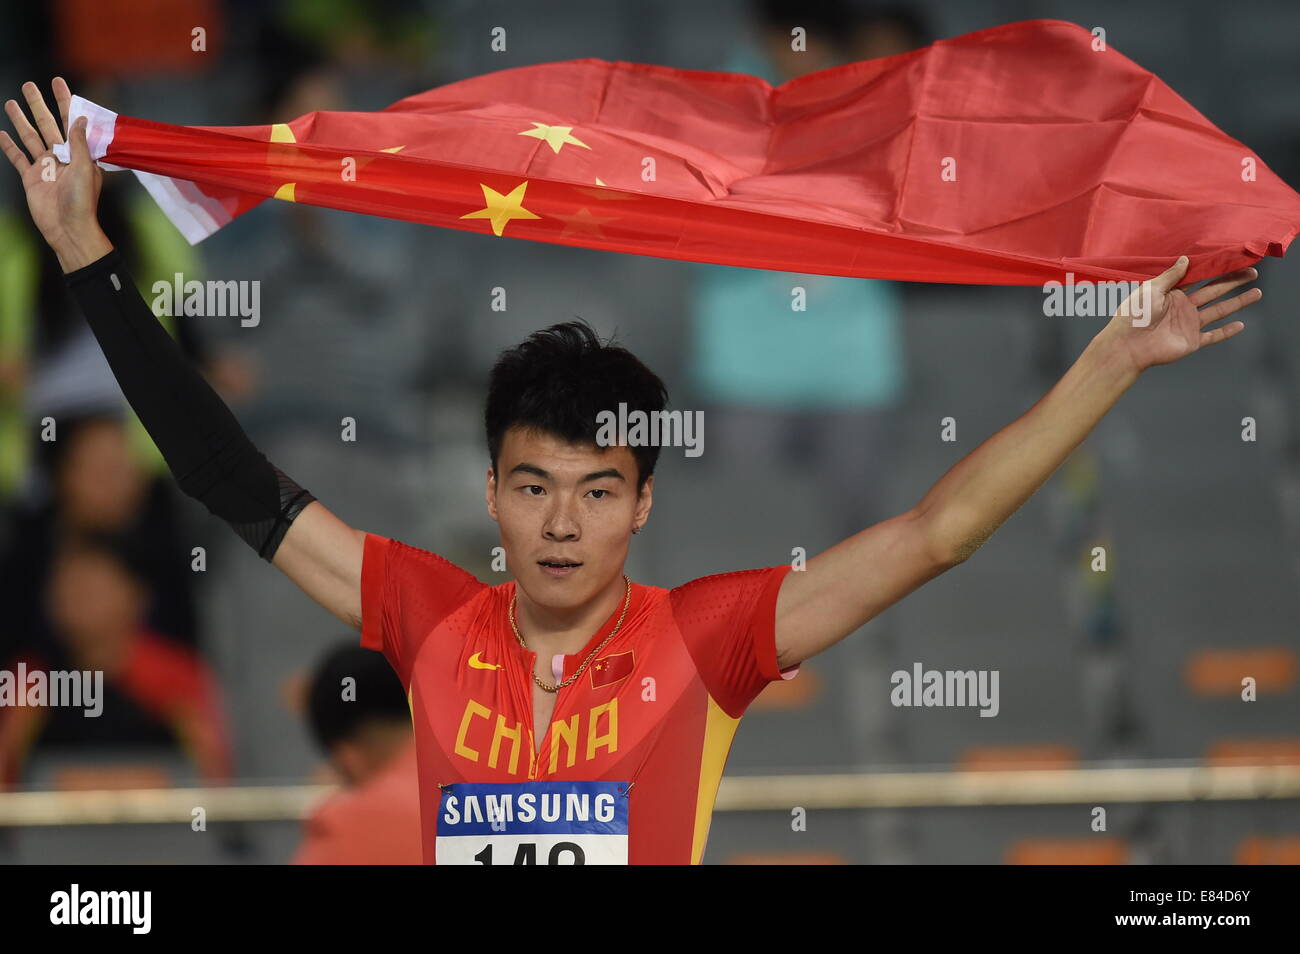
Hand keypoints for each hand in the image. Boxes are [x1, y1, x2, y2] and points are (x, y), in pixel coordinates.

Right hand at [1, 77, 110, 270]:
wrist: (67, 228)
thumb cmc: (82, 201)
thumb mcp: (84, 167)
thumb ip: (80, 143)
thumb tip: (80, 118)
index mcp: (79, 154)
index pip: (70, 121)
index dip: (65, 101)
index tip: (58, 82)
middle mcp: (62, 157)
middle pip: (47, 124)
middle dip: (38, 105)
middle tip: (28, 85)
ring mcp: (45, 166)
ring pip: (30, 137)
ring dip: (21, 120)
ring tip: (10, 102)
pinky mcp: (31, 178)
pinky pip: (18, 158)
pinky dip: (9, 146)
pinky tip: (2, 133)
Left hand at [1098, 256, 1260, 373]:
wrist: (1127, 345)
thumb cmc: (1134, 315)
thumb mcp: (1151, 289)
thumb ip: (1171, 275)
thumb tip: (1186, 259)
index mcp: (1173, 294)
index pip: (1199, 279)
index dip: (1216, 270)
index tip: (1232, 259)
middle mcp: (1183, 308)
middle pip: (1214, 292)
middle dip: (1233, 282)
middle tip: (1252, 271)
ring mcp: (1189, 325)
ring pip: (1219, 311)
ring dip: (1238, 302)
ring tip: (1257, 292)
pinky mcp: (1192, 341)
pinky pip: (1213, 336)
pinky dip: (1227, 331)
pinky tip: (1241, 324)